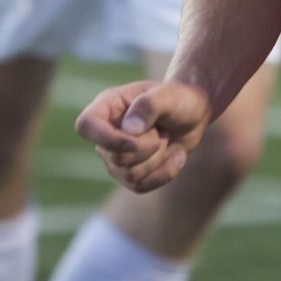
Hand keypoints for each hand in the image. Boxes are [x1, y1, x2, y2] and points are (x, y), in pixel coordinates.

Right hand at [74, 80, 211, 193]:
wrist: (193, 115)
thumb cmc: (178, 98)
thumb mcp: (169, 94)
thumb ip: (149, 105)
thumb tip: (129, 129)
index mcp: (108, 106)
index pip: (86, 126)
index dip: (106, 139)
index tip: (133, 140)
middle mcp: (106, 133)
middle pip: (116, 157)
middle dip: (148, 147)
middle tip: (162, 129)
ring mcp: (115, 156)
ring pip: (130, 175)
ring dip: (158, 157)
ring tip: (165, 137)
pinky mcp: (129, 174)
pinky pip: (141, 186)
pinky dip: (165, 173)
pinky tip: (177, 156)